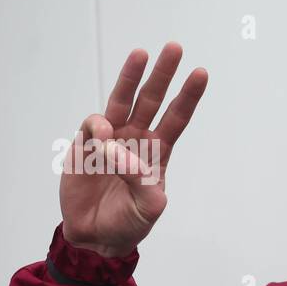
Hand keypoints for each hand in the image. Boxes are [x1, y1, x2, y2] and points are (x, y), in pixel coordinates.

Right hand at [60, 42, 207, 256]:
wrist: (96, 237)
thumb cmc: (129, 222)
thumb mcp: (149, 207)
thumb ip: (142, 180)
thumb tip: (122, 150)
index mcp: (157, 151)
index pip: (176, 118)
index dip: (188, 96)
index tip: (201, 73)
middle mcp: (136, 138)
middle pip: (152, 99)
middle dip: (163, 73)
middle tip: (174, 48)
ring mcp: (110, 138)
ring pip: (122, 100)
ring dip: (131, 77)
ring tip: (141, 54)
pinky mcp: (85, 144)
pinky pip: (94, 124)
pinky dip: (99, 125)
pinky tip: (102, 136)